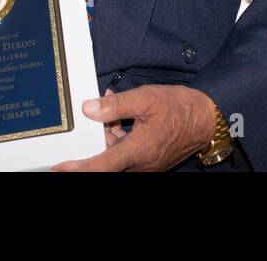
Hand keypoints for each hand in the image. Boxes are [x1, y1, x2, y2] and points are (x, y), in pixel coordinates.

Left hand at [52, 84, 214, 170]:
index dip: (78, 168)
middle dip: (94, 142)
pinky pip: (127, 151)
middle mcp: (140, 164)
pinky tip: (121, 114)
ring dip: (108, 135)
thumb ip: (115, 105)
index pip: (100, 166)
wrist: (207, 119)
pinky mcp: (150, 160)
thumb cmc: (180, 108)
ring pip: (116, 155)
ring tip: (110, 109)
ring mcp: (146, 164)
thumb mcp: (147, 98)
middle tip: (88, 123)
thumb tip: (88, 109)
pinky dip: (120, 135)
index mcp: (138, 152)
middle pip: (106, 161)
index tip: (59, 167)